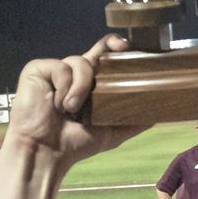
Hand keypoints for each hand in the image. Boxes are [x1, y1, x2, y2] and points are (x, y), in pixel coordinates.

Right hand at [5, 35, 148, 172]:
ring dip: (82, 88)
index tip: (129, 47)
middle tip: (122, 48)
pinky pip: (62, 68)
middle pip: (95, 50)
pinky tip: (57, 105)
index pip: (105, 59)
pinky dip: (64, 87)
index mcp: (89, 85)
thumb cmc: (73, 144)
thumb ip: (132, 121)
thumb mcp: (110, 133)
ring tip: (71, 110)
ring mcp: (56, 71)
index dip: (116, 48)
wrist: (46, 152)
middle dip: (109, 47)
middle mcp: (73, 75)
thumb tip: (158, 115)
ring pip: (81, 62)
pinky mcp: (39, 69)